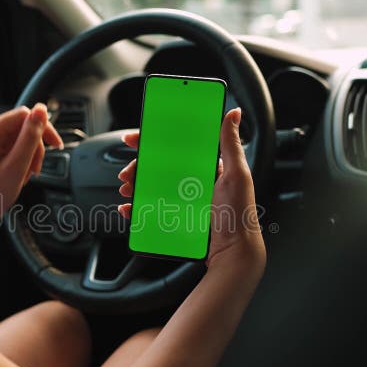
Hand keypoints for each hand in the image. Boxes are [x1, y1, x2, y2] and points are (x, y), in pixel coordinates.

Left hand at [0, 104, 62, 232]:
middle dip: (34, 147)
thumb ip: (30, 136)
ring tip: (25, 174)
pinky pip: (12, 145)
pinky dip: (21, 158)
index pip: (25, 115)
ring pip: (20, 137)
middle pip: (23, 126)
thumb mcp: (17, 164)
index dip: (43, 129)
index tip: (56, 145)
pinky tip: (19, 172)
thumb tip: (41, 110)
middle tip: (35, 169)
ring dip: (29, 155)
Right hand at [116, 108, 265, 270]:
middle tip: (127, 171)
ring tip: (128, 188)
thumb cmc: (239, 214)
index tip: (136, 138)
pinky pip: (151, 209)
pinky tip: (129, 207)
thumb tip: (233, 114)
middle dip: (138, 165)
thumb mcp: (237, 173)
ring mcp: (183, 201)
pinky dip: (136, 207)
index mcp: (206, 167)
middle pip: (158, 166)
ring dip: (135, 184)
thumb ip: (231, 143)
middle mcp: (193, 182)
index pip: (176, 147)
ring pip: (151, 186)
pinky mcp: (176, 219)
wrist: (232, 252)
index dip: (154, 140)